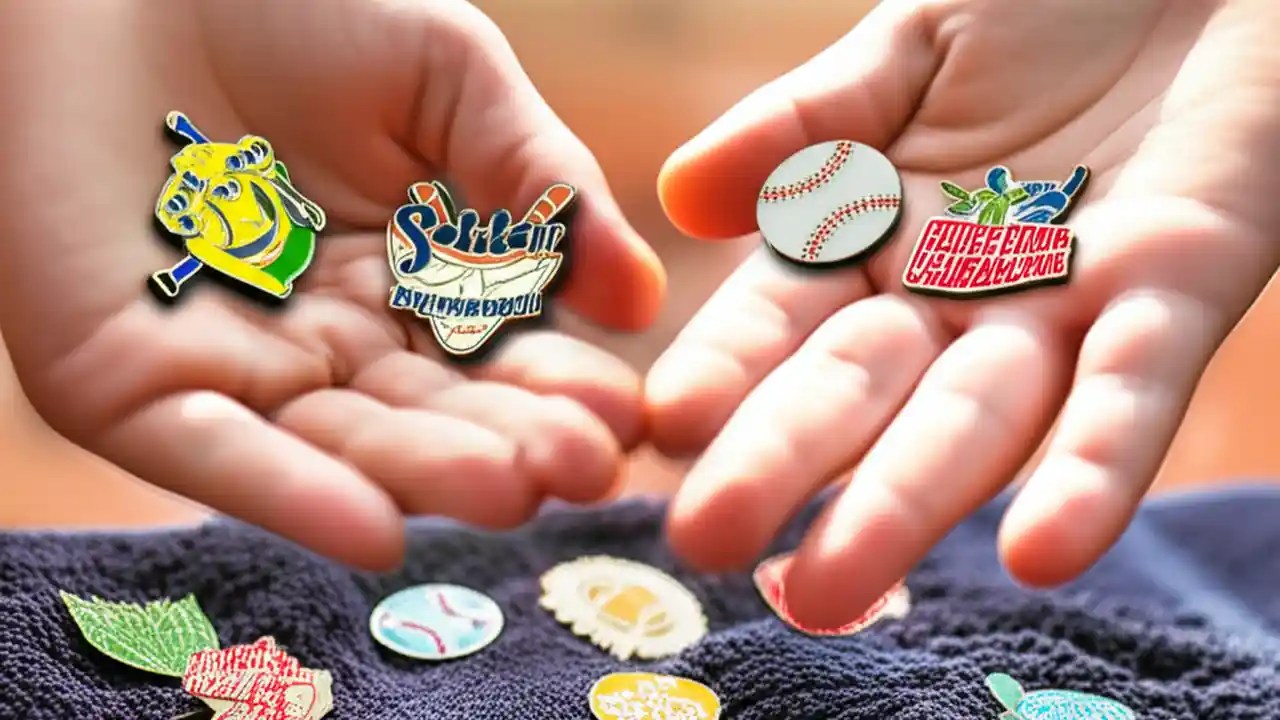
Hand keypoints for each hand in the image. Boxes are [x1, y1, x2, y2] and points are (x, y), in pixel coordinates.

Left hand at [0, 0, 664, 567]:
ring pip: (340, 441)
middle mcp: (327, 337)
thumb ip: (540, 178)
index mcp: (405, 276)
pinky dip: (289, 495)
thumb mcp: (448, 72)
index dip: (557, 384)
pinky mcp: (129, 383)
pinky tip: (378, 532)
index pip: (495, 352)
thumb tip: (641, 298)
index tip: (625, 413)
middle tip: (587, 470)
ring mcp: (232, 367)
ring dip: (425, 475)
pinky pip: (215, 451)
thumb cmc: (292, 3)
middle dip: (508, 441)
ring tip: (515, 489)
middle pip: (428, 411)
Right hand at [650, 0, 1278, 628]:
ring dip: (906, 505)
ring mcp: (1066, 306)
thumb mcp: (907, 45)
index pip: (779, 318)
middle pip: (859, 391)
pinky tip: (1040, 555)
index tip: (664, 427)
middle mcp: (956, 295)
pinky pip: (1134, 393)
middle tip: (705, 542)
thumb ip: (802, 124)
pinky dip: (1092, 470)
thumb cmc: (1048, 0)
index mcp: (874, 237)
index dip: (725, 368)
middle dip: (784, 464)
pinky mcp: (1182, 290)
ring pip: (977, 421)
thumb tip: (677, 195)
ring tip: (827, 591)